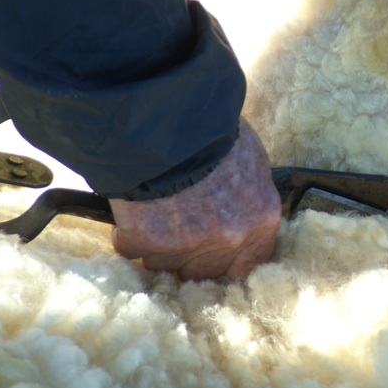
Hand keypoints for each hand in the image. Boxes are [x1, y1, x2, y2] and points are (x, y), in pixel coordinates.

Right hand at [109, 117, 281, 281]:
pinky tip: (132, 206)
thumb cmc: (212, 129)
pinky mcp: (147, 241)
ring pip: (164, 263)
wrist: (168, 116)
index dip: (225, 261)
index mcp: (261, 220)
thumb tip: (240, 210)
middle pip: (204, 271)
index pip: (249, 265)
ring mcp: (189, 245)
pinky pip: (131, 248)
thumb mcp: (250, 159)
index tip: (210, 252)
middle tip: (174, 227)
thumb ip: (248, 197)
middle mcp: (230, 238)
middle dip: (188, 256)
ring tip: (154, 207)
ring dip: (156, 244)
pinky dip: (126, 231)